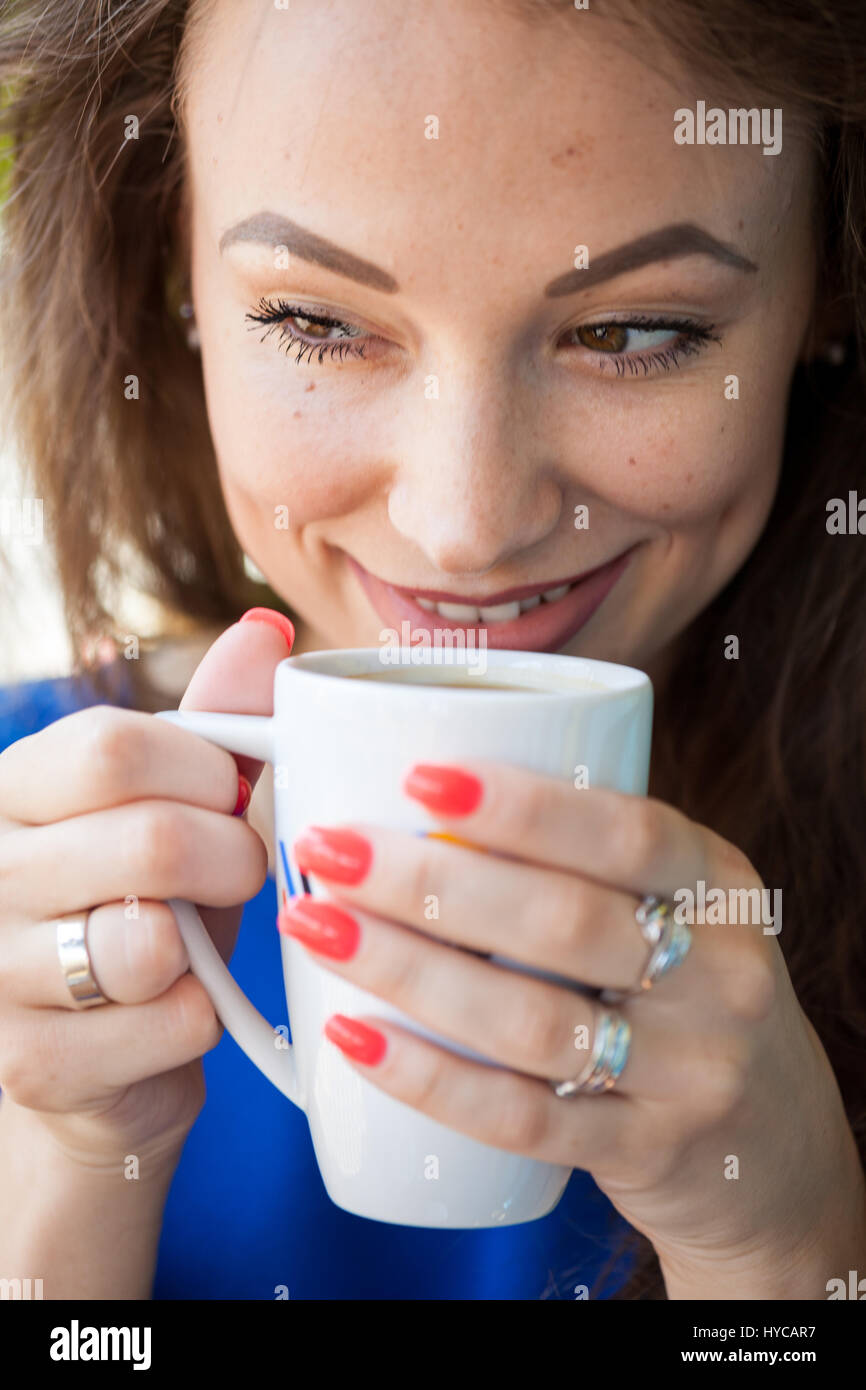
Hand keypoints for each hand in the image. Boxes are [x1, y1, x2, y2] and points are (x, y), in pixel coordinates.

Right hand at [0, 613, 286, 1171]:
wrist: (109, 1057)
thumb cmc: (154, 908)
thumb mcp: (185, 809)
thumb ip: (219, 723)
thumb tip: (268, 627)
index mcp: (16, 788)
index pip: (112, 746)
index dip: (206, 773)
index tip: (232, 798)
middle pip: (148, 840)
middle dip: (231, 859)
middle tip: (242, 873)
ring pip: (147, 942)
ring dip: (207, 944)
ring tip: (194, 945)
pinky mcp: (29, 1063)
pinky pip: (166, 1024)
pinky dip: (201, 1020)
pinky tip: (175, 1013)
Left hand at [281, 759, 865, 1295]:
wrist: (771, 1141)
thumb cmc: (684, 989)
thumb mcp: (678, 904)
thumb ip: (584, 856)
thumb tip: (407, 784)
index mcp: (719, 883)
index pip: (628, 834)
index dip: (523, 807)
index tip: (417, 778)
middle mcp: (719, 975)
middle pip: (563, 924)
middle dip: (430, 883)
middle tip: (329, 852)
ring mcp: (688, 1073)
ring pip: (530, 1024)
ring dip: (407, 972)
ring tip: (316, 928)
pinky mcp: (645, 1152)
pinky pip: (522, 1121)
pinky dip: (429, 1080)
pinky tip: (355, 1043)